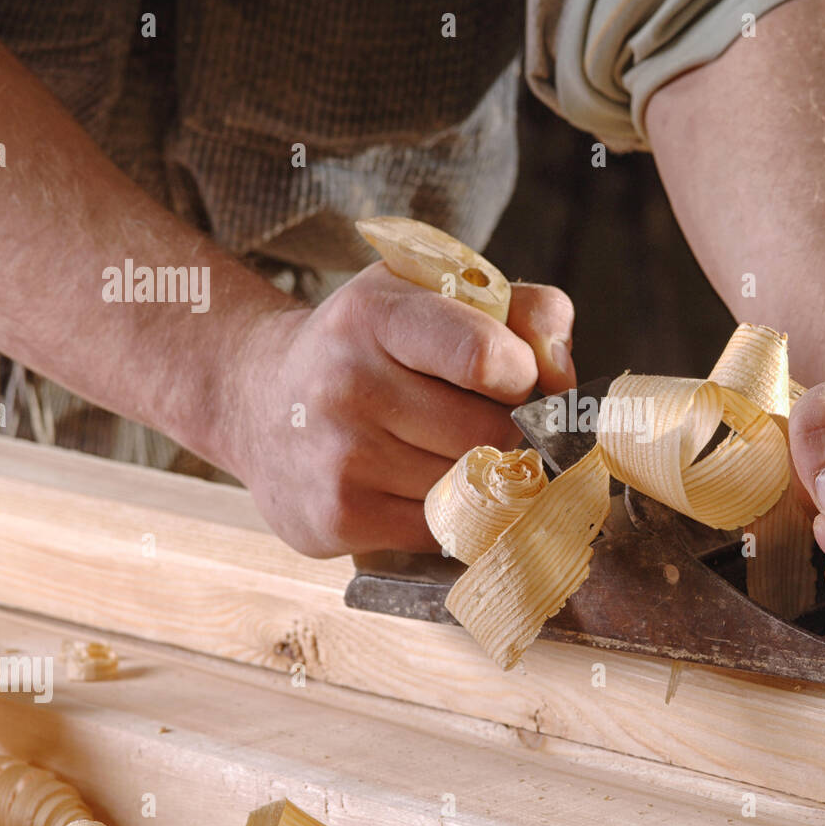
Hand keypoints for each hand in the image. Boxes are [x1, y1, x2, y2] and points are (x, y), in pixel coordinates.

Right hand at [227, 263, 575, 556]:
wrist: (259, 400)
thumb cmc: (372, 345)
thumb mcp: (438, 294)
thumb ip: (527, 314)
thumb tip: (565, 381)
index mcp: (376, 314)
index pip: (487, 359)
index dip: (522, 376)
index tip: (511, 377)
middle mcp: (346, 384)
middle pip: (491, 434)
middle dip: (505, 430)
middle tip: (477, 417)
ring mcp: (338, 457)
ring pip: (472, 488)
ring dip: (478, 476)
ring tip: (439, 447)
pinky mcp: (337, 518)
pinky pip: (441, 531)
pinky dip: (447, 514)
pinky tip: (414, 481)